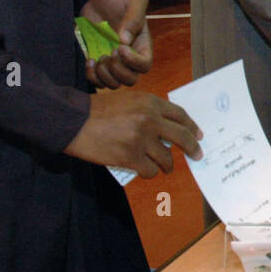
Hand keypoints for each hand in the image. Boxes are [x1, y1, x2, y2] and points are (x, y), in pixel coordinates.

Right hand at [64, 90, 202, 177]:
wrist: (72, 121)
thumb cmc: (96, 109)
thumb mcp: (127, 99)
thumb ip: (148, 110)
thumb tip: (166, 128)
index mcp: (150, 102)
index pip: (180, 115)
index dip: (192, 126)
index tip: (198, 135)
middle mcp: (150, 120)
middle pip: (182, 137)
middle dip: (192, 148)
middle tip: (197, 155)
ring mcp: (141, 139)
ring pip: (166, 158)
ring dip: (167, 165)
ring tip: (164, 167)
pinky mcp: (130, 157)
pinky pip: (150, 170)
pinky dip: (150, 171)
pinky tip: (146, 170)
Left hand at [80, 0, 151, 88]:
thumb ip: (134, 18)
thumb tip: (125, 40)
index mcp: (141, 44)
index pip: (145, 65)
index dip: (133, 62)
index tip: (119, 47)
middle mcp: (129, 57)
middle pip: (130, 80)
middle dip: (118, 71)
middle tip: (109, 53)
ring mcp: (112, 62)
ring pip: (114, 84)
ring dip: (104, 75)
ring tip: (99, 58)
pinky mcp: (97, 62)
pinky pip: (97, 81)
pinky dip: (92, 76)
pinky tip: (90, 59)